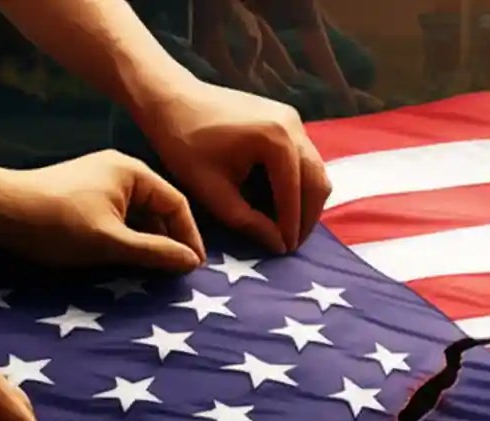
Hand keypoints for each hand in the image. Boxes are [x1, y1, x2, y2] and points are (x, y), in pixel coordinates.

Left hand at [0, 150, 204, 271]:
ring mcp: (100, 181)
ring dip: (146, 242)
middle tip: (175, 272)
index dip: (189, 237)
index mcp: (132, 172)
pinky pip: (118, 217)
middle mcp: (119, 170)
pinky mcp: (83, 195)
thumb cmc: (57, 224)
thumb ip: (155, 252)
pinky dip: (126, 238)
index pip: (176, 204)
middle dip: (168, 240)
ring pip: (137, 216)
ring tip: (152, 271)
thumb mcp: (111, 243)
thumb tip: (191, 262)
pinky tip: (124, 260)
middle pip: (158, 209)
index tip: (194, 267)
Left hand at [144, 82, 331, 254]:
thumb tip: (278, 245)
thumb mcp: (212, 191)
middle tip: (291, 243)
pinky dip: (299, 182)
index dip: (291, 227)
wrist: (172, 99)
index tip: (286, 252)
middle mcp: (292, 126)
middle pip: (317, 182)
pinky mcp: (287, 118)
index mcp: (276, 140)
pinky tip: (281, 201)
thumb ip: (247, 221)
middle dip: (306, 216)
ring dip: (306, 200)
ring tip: (288, 226)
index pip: (294, 194)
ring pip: (316, 170)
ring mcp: (293, 119)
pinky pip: (305, 157)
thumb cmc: (184, 144)